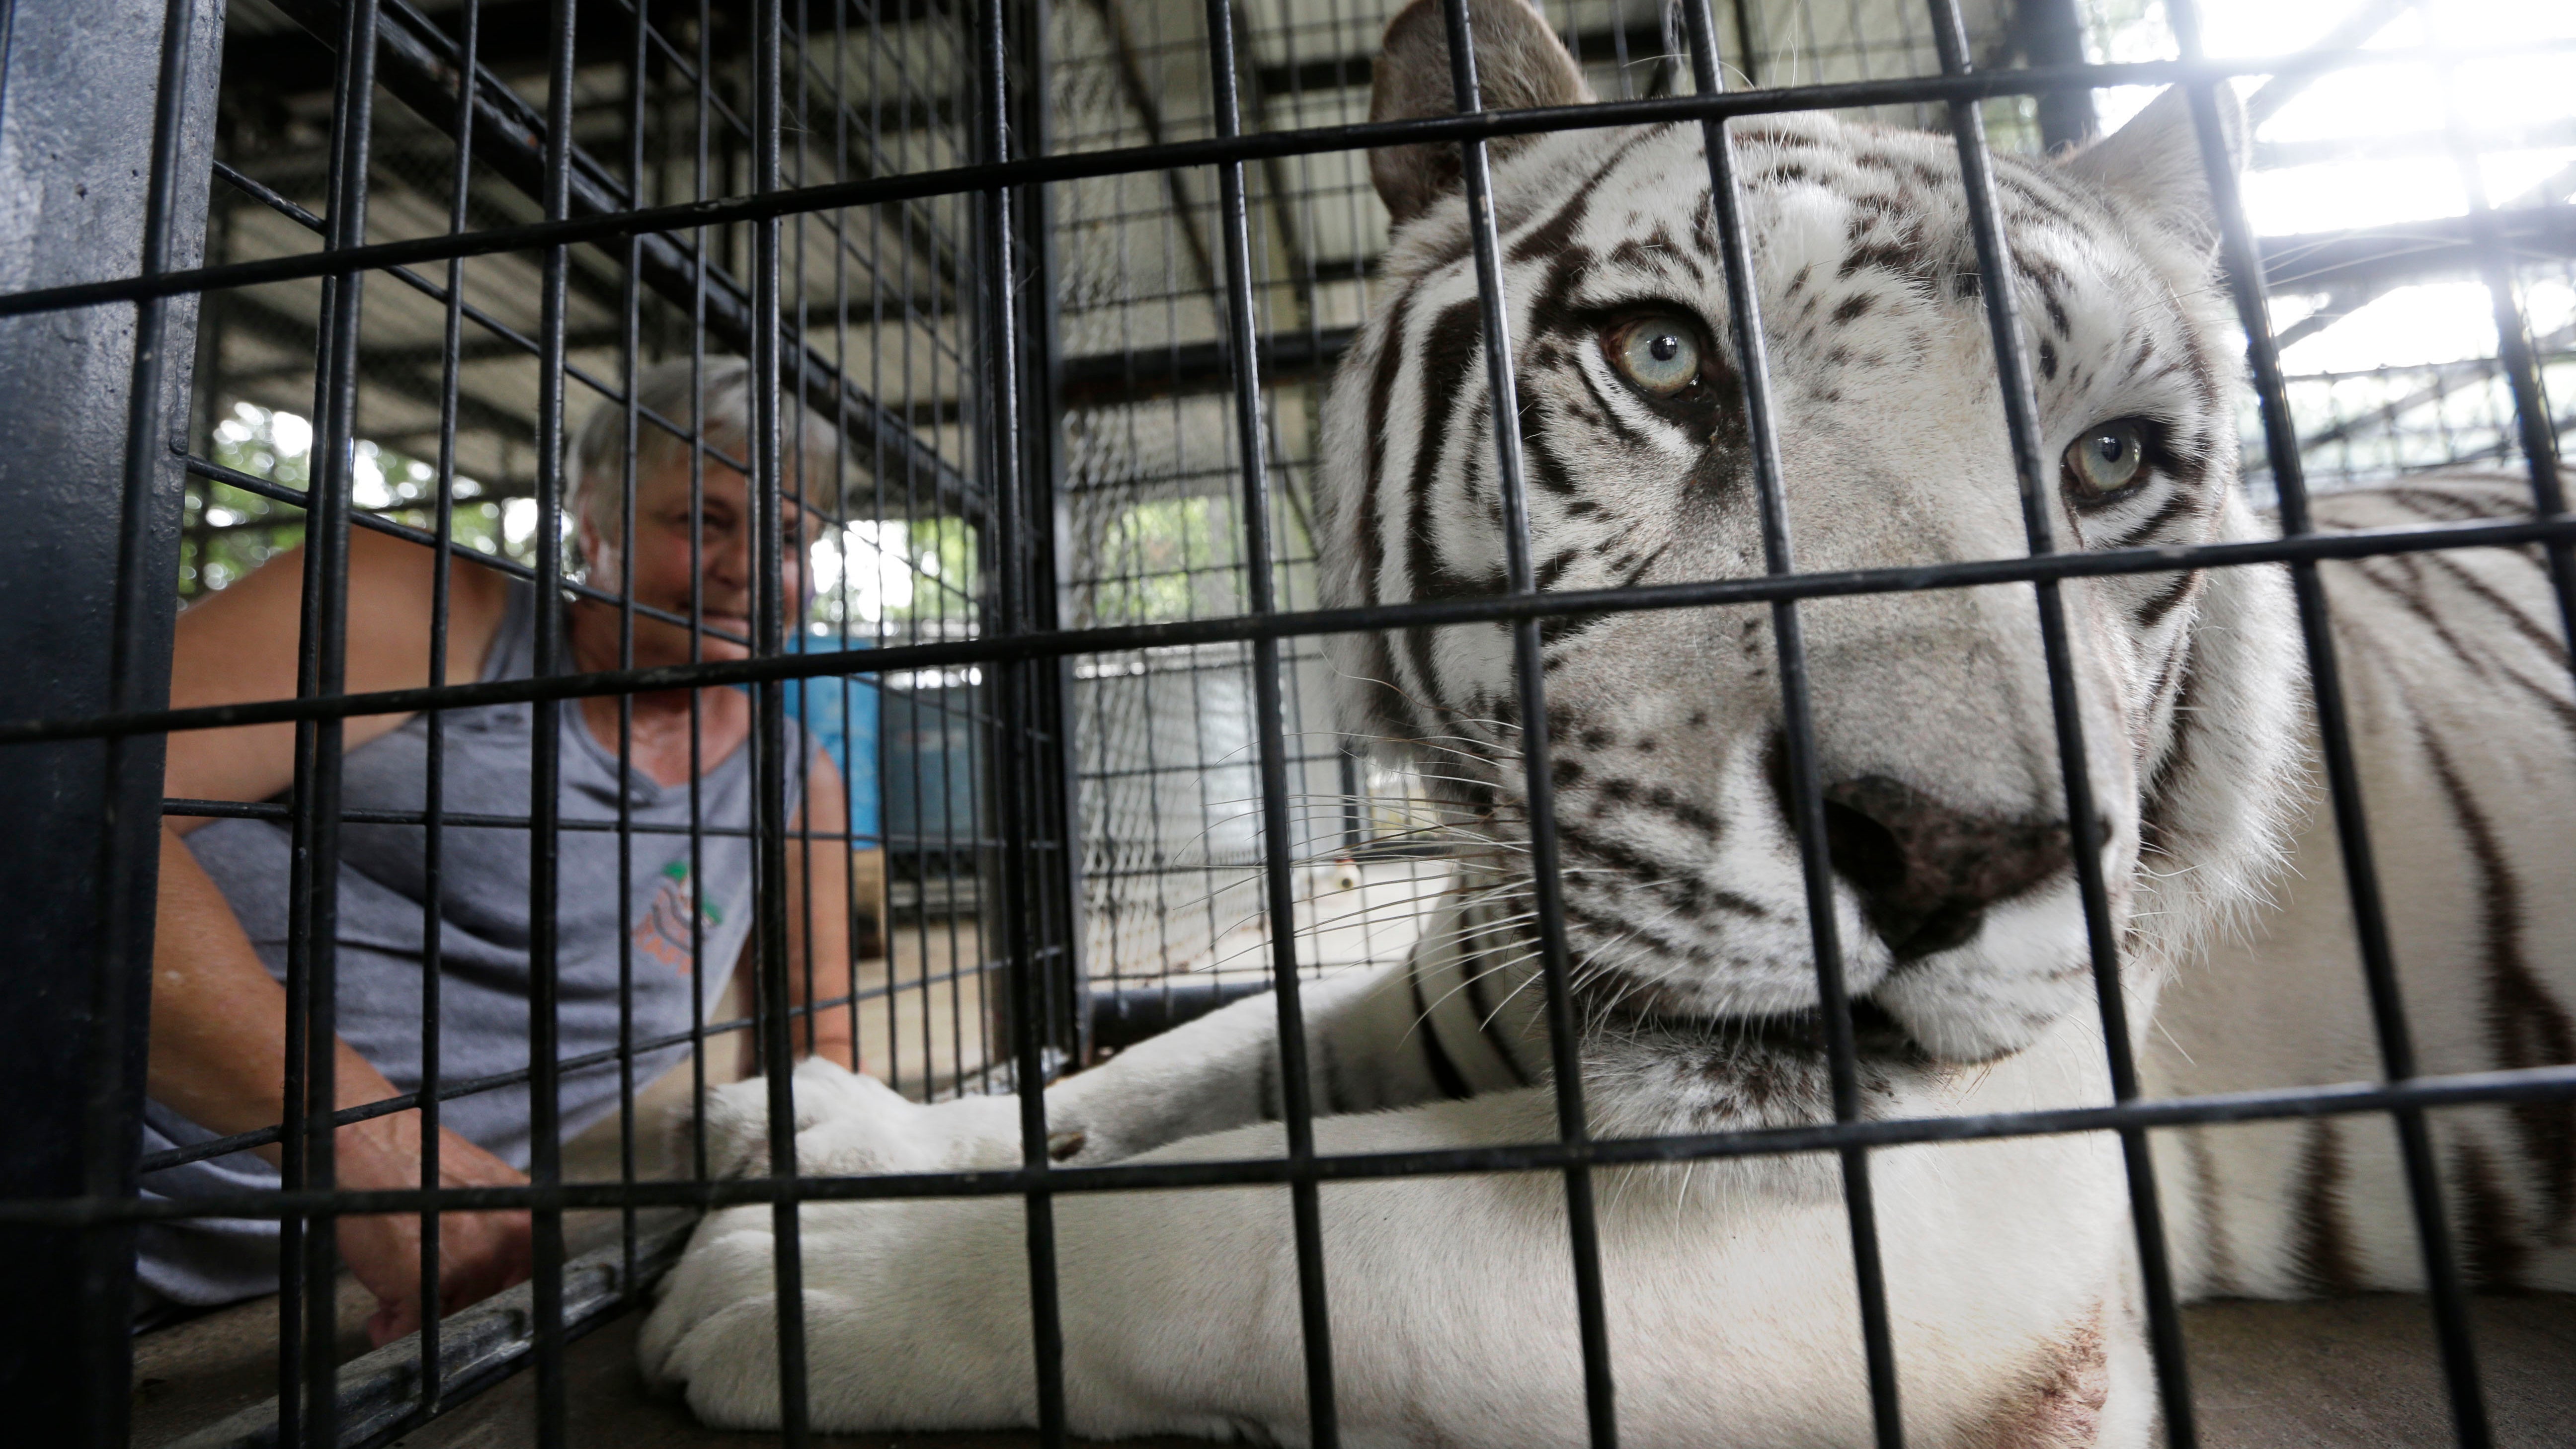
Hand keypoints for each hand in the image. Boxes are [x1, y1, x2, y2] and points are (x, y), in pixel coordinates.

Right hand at [331, 1112, 533, 1346]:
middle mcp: (503, 1244)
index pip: (533, 1286)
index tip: (482, 1307)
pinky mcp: (420, 1285)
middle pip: (488, 1307)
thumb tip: (503, 1285)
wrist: (366, 1143)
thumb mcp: (483, 1194)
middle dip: (456, 1307)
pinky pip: (410, 1334)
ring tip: (402, 1298)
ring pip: (450, 1322)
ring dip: (422, 1319)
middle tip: (431, 1296)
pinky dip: (391, 1332)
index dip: (501, 1300)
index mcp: (526, 1222)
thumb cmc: (418, 1166)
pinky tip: (384, 1317)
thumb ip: (501, 1236)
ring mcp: (464, 1266)